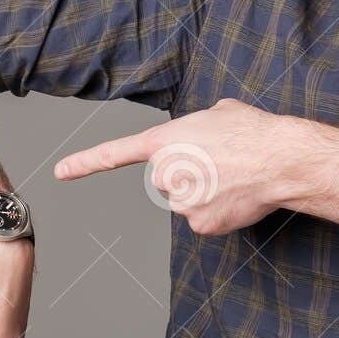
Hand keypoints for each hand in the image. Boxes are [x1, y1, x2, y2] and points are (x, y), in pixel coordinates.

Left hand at [53, 98, 298, 235]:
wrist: (278, 159)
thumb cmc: (251, 131)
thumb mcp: (217, 113)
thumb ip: (196, 128)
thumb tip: (204, 141)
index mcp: (164, 142)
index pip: (115, 153)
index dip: (85, 163)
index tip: (60, 171)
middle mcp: (164, 173)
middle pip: (167, 180)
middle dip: (188, 174)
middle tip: (219, 163)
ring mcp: (179, 202)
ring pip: (187, 201)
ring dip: (205, 192)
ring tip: (233, 176)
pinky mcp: (199, 225)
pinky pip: (204, 219)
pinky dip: (218, 211)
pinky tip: (236, 196)